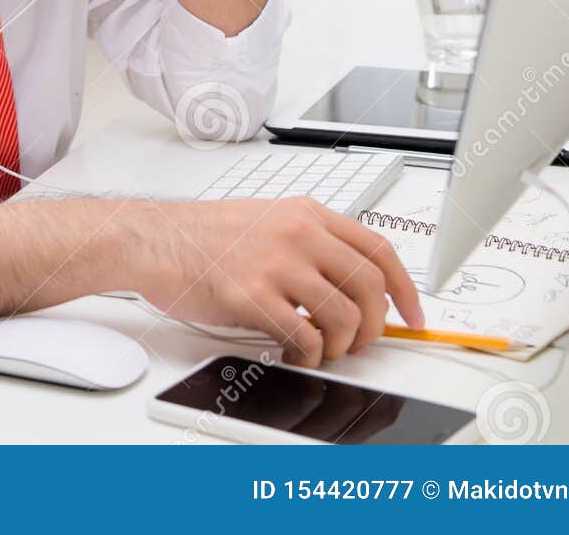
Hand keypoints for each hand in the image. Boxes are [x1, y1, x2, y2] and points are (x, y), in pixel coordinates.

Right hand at [131, 196, 424, 365]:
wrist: (155, 239)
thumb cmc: (205, 235)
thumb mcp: (270, 219)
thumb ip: (313, 244)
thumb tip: (356, 286)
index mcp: (306, 212)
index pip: (379, 248)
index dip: (406, 289)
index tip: (413, 316)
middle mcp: (297, 232)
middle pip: (369, 285)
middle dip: (374, 326)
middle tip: (360, 342)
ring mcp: (275, 262)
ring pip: (344, 316)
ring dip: (342, 346)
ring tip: (323, 349)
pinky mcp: (251, 294)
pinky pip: (304, 337)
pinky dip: (310, 355)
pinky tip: (295, 351)